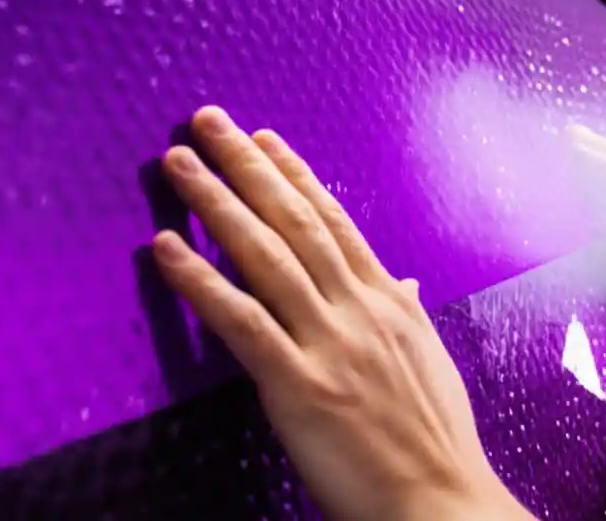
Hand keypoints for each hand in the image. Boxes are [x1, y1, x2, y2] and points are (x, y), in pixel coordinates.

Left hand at [151, 107, 531, 520]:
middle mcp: (358, 308)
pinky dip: (201, 282)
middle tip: (208, 122)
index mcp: (387, 302)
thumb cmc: (435, 436)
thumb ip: (406, 315)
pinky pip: (242, 322)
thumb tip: (399, 280)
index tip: (262, 138)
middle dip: (248, 167)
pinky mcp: (299, 385)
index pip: (334, 221)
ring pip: (265, 256)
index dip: (294, 175)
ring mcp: (328, 343)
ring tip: (179, 163)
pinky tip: (165, 250)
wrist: (440, 499)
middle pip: (294, 222)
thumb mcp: (428, 361)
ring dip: (217, 204)